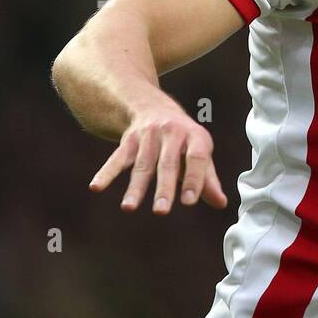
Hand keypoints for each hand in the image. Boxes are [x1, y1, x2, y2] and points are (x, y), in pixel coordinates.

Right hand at [88, 100, 228, 213]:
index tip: (189, 202)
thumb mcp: (199, 151)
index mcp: (195, 136)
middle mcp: (172, 132)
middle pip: (167, 164)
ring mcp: (148, 135)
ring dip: (135, 187)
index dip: (194, 179)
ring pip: (142, 165)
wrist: (152, 106)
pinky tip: (96, 187)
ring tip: (129, 208)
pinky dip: (106, 173)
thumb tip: (221, 204)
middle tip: (161, 211)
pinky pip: (116, 158)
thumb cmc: (183, 139)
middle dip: (164, 189)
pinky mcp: (128, 140)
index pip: (197, 158)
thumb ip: (208, 179)